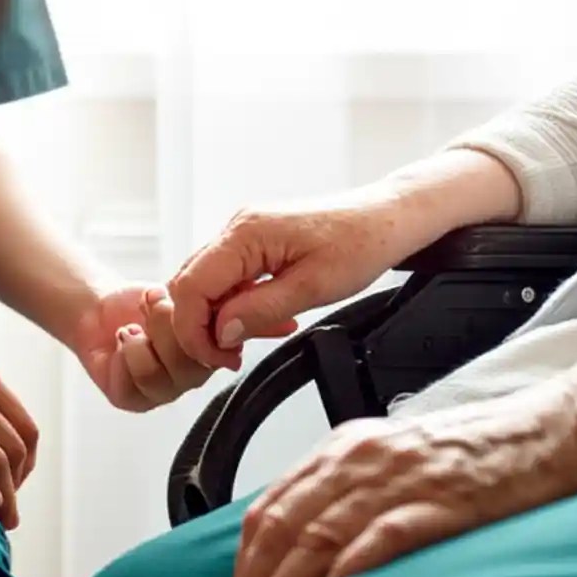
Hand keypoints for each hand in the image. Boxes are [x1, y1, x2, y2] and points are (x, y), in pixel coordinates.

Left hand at [73, 284, 222, 411]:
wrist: (103, 305)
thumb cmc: (144, 302)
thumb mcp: (180, 294)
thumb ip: (203, 308)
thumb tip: (216, 309)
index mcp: (214, 350)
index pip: (221, 353)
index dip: (197, 324)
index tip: (177, 300)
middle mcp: (195, 375)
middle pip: (190, 368)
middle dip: (163, 326)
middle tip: (151, 303)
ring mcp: (166, 391)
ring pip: (156, 377)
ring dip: (139, 343)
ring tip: (131, 327)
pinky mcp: (134, 399)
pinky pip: (132, 383)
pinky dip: (123, 353)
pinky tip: (122, 340)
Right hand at [168, 192, 412, 369]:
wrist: (386, 219)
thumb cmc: (361, 243)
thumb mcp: (313, 288)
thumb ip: (260, 311)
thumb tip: (222, 332)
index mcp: (246, 233)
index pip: (190, 286)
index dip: (194, 330)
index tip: (218, 356)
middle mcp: (238, 228)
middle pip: (190, 286)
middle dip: (203, 328)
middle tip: (231, 356)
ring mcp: (244, 233)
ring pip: (207, 285)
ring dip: (223, 319)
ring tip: (253, 339)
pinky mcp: (255, 242)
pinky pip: (229, 279)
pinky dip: (238, 306)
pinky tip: (265, 319)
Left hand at [229, 382, 576, 576]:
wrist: (557, 431)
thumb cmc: (483, 451)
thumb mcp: (398, 458)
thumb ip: (350, 489)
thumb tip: (307, 545)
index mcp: (345, 447)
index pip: (269, 506)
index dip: (244, 563)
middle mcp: (359, 459)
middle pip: (281, 529)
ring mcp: (396, 479)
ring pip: (314, 541)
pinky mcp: (436, 502)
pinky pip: (371, 545)